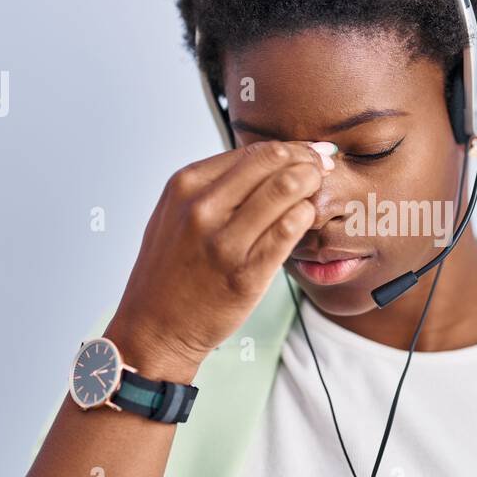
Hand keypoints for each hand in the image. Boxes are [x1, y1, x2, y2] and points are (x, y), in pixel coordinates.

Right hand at [104, 140, 334, 382]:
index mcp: (186, 185)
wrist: (154, 327)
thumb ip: (215, 186)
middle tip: (323, 168)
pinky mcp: (245, 273)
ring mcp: (223, 241)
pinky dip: (306, 216)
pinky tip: (307, 219)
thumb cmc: (170, 270)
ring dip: (313, 184)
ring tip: (318, 192)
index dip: (291, 148)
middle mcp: (202, 208)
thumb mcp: (176, 214)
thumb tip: (268, 161)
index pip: (253, 150)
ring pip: (287, 189)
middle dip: (308, 160)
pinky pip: (289, 229)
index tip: (309, 155)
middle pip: (274, 161)